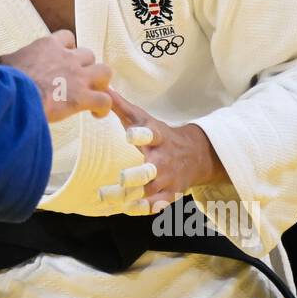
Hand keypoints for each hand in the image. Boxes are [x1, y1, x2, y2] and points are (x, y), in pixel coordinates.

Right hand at [0, 30, 112, 123]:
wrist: (15, 96)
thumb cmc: (5, 79)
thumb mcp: (4, 62)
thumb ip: (13, 59)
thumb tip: (4, 64)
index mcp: (48, 45)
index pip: (67, 37)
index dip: (68, 48)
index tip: (63, 59)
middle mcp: (67, 58)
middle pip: (89, 55)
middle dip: (85, 67)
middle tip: (77, 80)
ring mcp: (78, 77)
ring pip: (105, 72)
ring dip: (101, 83)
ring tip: (93, 93)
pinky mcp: (83, 98)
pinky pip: (105, 100)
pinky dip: (103, 107)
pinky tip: (96, 113)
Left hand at [100, 88, 227, 213]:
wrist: (194, 154)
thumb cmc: (159, 134)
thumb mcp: (144, 119)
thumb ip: (121, 106)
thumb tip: (102, 88)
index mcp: (157, 137)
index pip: (151, 134)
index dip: (141, 135)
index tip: (129, 135)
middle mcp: (163, 159)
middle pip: (152, 169)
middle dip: (138, 175)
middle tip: (123, 178)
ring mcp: (167, 178)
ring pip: (150, 190)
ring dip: (130, 196)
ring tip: (108, 198)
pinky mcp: (169, 193)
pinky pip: (158, 204)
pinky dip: (144, 208)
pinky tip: (127, 209)